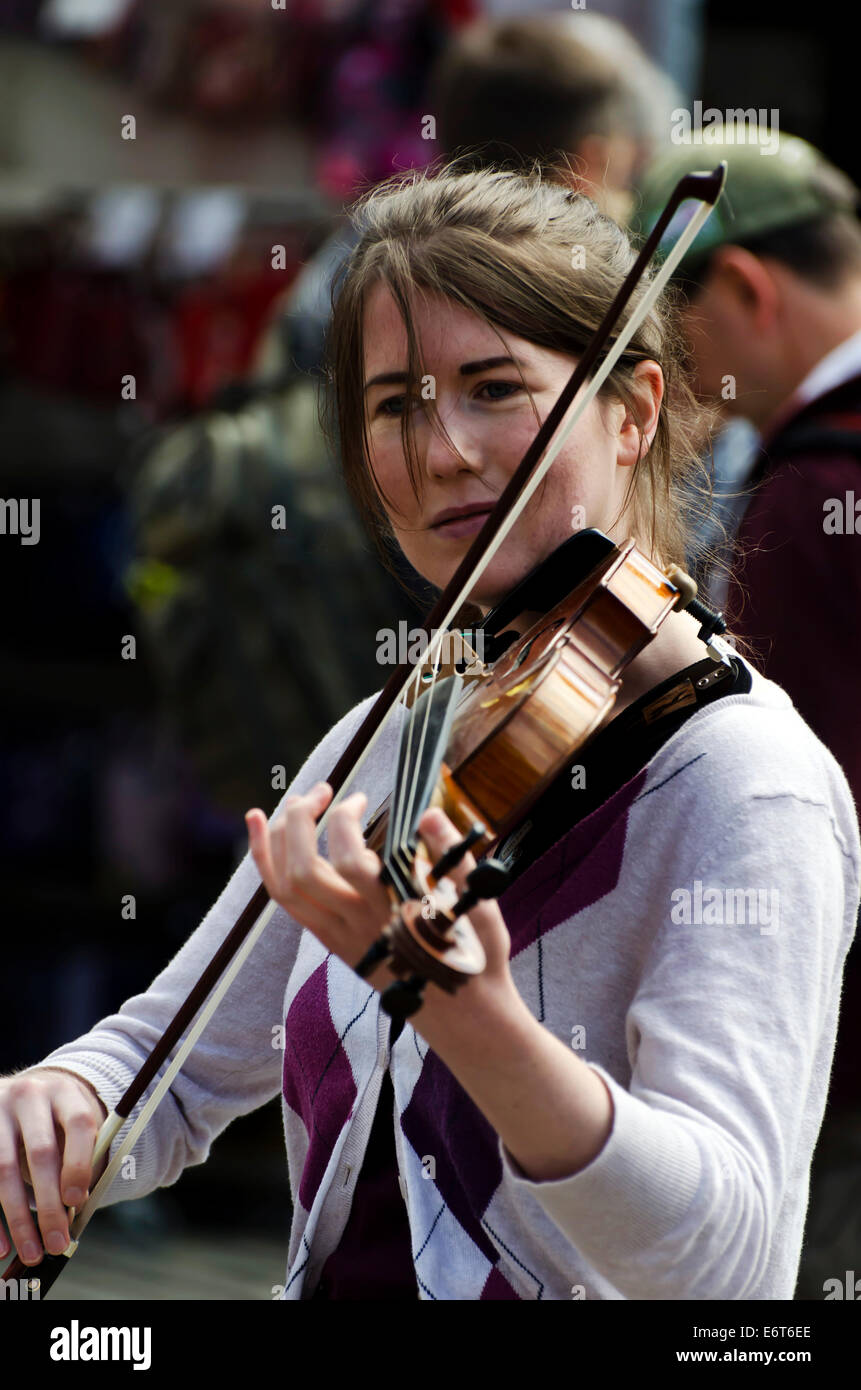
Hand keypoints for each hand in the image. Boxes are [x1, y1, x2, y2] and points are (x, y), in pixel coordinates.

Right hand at [0, 1068, 107, 1266]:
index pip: (78, 1123)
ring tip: (32, 1252)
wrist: (22, 1094)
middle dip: (49, 1205)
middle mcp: (29, 1096)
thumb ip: (77, 1160)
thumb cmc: (55, 1121)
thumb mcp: (71, 1126)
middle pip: (40, 1154)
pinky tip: (2, 1246)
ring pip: (4, 1171)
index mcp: (64, 1092)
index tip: (77, 1202)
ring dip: (18, 1218)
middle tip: (58, 1243)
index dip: (79, 1163)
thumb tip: (73, 1210)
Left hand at [245, 785, 513, 999]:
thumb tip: (427, 815)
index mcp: (394, 912)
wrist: (464, 1017)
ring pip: (284, 888)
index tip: (363, 799)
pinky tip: (262, 831)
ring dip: (277, 838)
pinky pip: (286, 902)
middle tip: (324, 791)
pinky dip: (267, 863)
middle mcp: (358, 926)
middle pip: (303, 870)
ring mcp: (339, 937)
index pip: (348, 858)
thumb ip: (451, 856)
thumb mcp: (480, 903)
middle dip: (301, 819)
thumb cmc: (475, 955)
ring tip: (294, 802)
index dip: (344, 817)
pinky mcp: (331, 942)